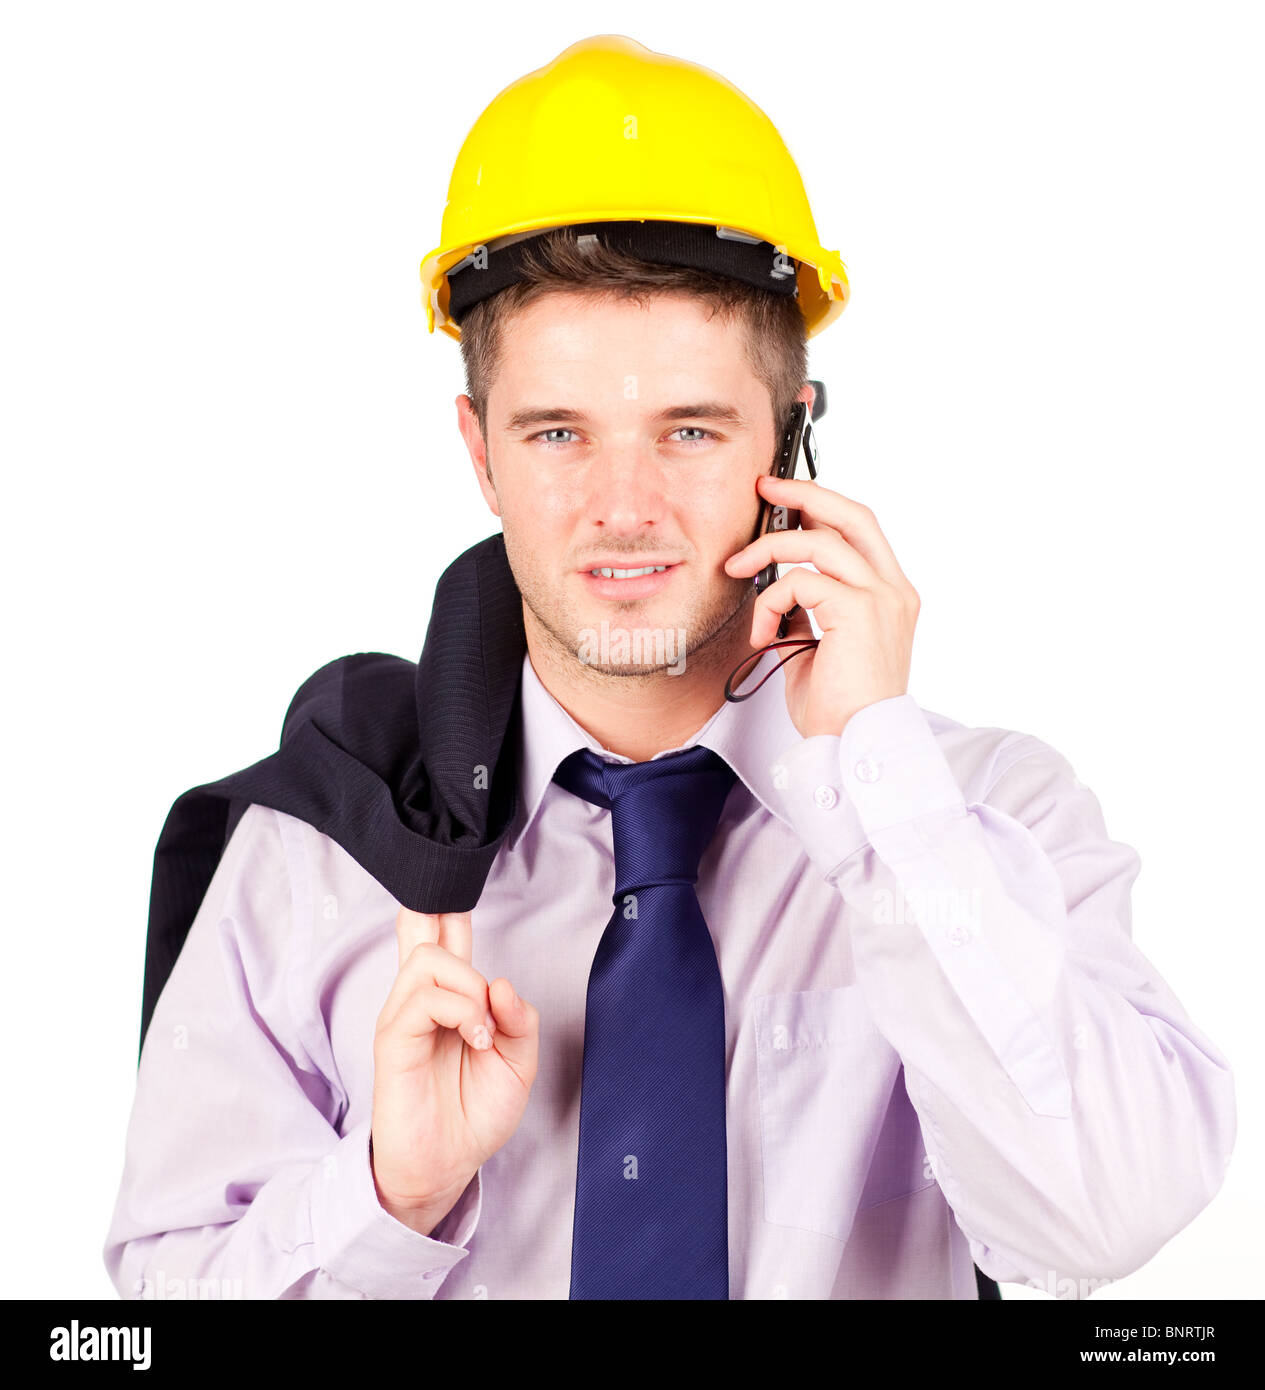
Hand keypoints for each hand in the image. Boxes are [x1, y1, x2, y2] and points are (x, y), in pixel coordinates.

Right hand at [370, 905, 538, 1233]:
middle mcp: (422, 999)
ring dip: (469, 987)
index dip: (448, 907)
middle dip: (433, 904)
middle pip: (419, 930)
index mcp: (450, 998)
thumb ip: (519, 1019)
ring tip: (483, 1027)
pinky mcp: (393, 1039)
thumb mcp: (518, 1062)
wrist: (447, 1166)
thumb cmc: (474, 1113)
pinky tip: (476, 1038)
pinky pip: (424, 999)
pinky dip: (461, 1011)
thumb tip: (502, 983)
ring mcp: (404, 1016)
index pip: (443, 938)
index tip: (454, 881)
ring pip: (429, 960)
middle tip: (449, 897)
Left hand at [724, 474, 920, 737]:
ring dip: (769, 548)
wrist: (854, 746)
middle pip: (852, 515)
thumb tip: (780, 588)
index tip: (785, 499)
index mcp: (890, 595)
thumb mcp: (818, 647)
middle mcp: (894, 590)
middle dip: (804, 493)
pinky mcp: (860, 611)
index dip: (823, 507)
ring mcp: (882, 598)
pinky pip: (800, 581)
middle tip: (764, 488)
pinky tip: (762, 633)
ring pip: (819, 541)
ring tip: (737, 566)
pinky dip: (770, 601)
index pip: (859, 530)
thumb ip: (810, 611)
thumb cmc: (838, 708)